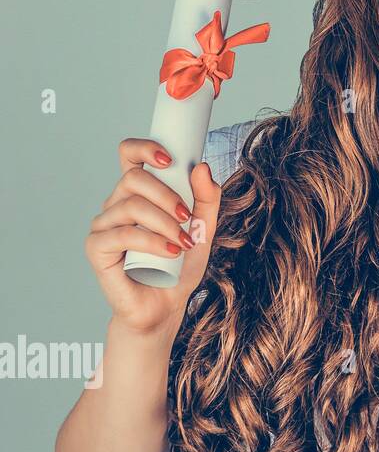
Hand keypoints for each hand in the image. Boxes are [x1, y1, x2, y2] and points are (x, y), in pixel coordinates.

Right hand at [85, 138, 222, 334]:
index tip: (169, 159)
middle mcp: (117, 204)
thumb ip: (208, 198)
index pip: (129, 155)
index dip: (144, 148)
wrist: (166, 304)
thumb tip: (201, 166)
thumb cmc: (181, 265)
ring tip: (183, 243)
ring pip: (131, 205)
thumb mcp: (204, 228)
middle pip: (133, 178)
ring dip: (164, 223)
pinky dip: (152, 241)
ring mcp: (104, 225)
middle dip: (167, 195)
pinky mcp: (97, 248)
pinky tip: (171, 252)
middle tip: (186, 217)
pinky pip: (123, 233)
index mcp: (139, 193)